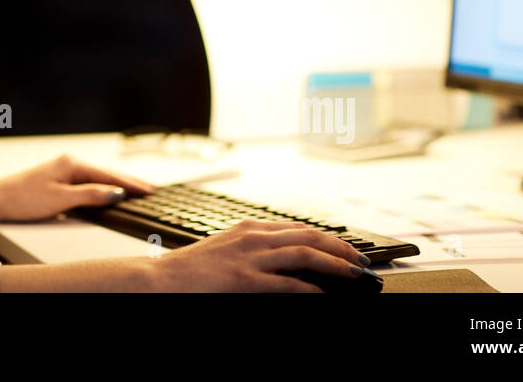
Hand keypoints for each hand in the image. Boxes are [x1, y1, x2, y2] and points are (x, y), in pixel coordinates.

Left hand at [0, 154, 157, 222]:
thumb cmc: (23, 199)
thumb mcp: (61, 200)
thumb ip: (91, 196)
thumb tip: (116, 193)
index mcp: (72, 164)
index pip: (109, 175)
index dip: (130, 184)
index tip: (149, 190)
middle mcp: (69, 163)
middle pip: (105, 174)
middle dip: (128, 182)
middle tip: (150, 190)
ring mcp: (63, 170)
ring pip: (97, 178)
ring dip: (116, 185)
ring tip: (136, 190)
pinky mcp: (57, 179)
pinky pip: (87, 182)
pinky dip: (102, 188)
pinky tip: (109, 193)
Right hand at [154, 219, 370, 291]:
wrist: (162, 279)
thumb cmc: (191, 270)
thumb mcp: (227, 249)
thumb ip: (254, 249)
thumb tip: (285, 259)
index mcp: (249, 228)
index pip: (299, 227)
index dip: (328, 237)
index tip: (346, 248)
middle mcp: (253, 237)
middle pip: (309, 235)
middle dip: (340, 247)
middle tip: (361, 261)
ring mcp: (249, 257)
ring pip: (305, 253)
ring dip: (335, 263)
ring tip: (354, 274)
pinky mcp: (244, 280)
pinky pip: (286, 283)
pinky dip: (309, 288)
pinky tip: (322, 295)